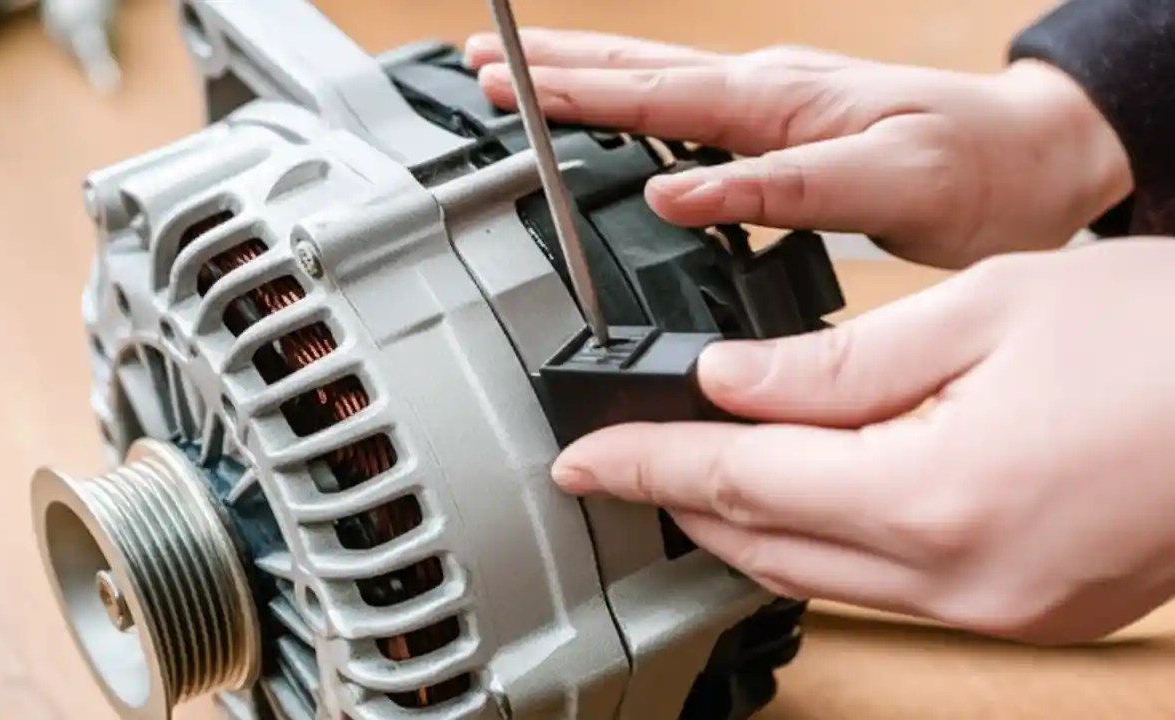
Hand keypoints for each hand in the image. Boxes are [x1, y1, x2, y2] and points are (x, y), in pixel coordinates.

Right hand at [464, 29, 1132, 268]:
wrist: (1032, 159)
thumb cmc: (972, 173)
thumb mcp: (883, 186)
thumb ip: (777, 191)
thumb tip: (674, 192)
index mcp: (777, 102)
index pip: (650, 95)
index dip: (569, 94)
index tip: (503, 87)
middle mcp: (766, 91)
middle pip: (636, 71)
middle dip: (553, 67)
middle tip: (477, 64)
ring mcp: (771, 103)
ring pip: (656, 81)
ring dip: (583, 77)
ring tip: (522, 78)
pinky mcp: (783, 125)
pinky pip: (686, 107)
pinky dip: (632, 105)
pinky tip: (616, 118)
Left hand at [549, 239, 1174, 644]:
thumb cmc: (1158, 340)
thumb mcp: (981, 312)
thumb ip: (835, 364)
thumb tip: (729, 384)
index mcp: (937, 496)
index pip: (740, 487)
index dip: (647, 469)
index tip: (583, 461)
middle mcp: (960, 580)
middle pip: (768, 548)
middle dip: (685, 503)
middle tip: (628, 460)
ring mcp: (993, 611)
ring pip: (821, 577)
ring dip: (751, 527)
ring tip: (700, 473)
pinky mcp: (1019, 612)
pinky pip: (885, 588)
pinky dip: (829, 544)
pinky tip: (813, 500)